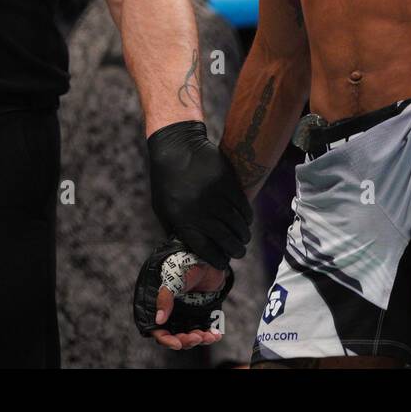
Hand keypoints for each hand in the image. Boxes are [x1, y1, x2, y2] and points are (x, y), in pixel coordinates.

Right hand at [133, 240, 235, 345]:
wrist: (207, 256)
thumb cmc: (185, 265)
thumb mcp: (172, 280)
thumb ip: (165, 299)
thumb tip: (159, 320)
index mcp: (164, 307)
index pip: (161, 331)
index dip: (167, 340)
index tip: (177, 344)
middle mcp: (175, 314)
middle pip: (177, 336)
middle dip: (186, 340)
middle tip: (196, 337)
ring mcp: (190, 314)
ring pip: (192, 334)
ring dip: (199, 339)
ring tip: (208, 337)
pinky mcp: (204, 312)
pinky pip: (206, 328)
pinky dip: (211, 334)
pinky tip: (216, 335)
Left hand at [146, 120, 251, 268]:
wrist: (177, 147)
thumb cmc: (166, 181)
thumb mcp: (163, 208)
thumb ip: (176, 228)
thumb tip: (190, 248)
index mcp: (182, 219)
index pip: (204, 247)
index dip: (216, 259)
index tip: (223, 263)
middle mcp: (200, 210)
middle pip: (225, 237)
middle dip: (235, 250)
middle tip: (240, 253)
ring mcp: (215, 195)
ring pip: (236, 222)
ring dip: (243, 234)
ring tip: (244, 239)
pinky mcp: (227, 182)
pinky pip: (242, 205)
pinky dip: (247, 216)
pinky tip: (246, 220)